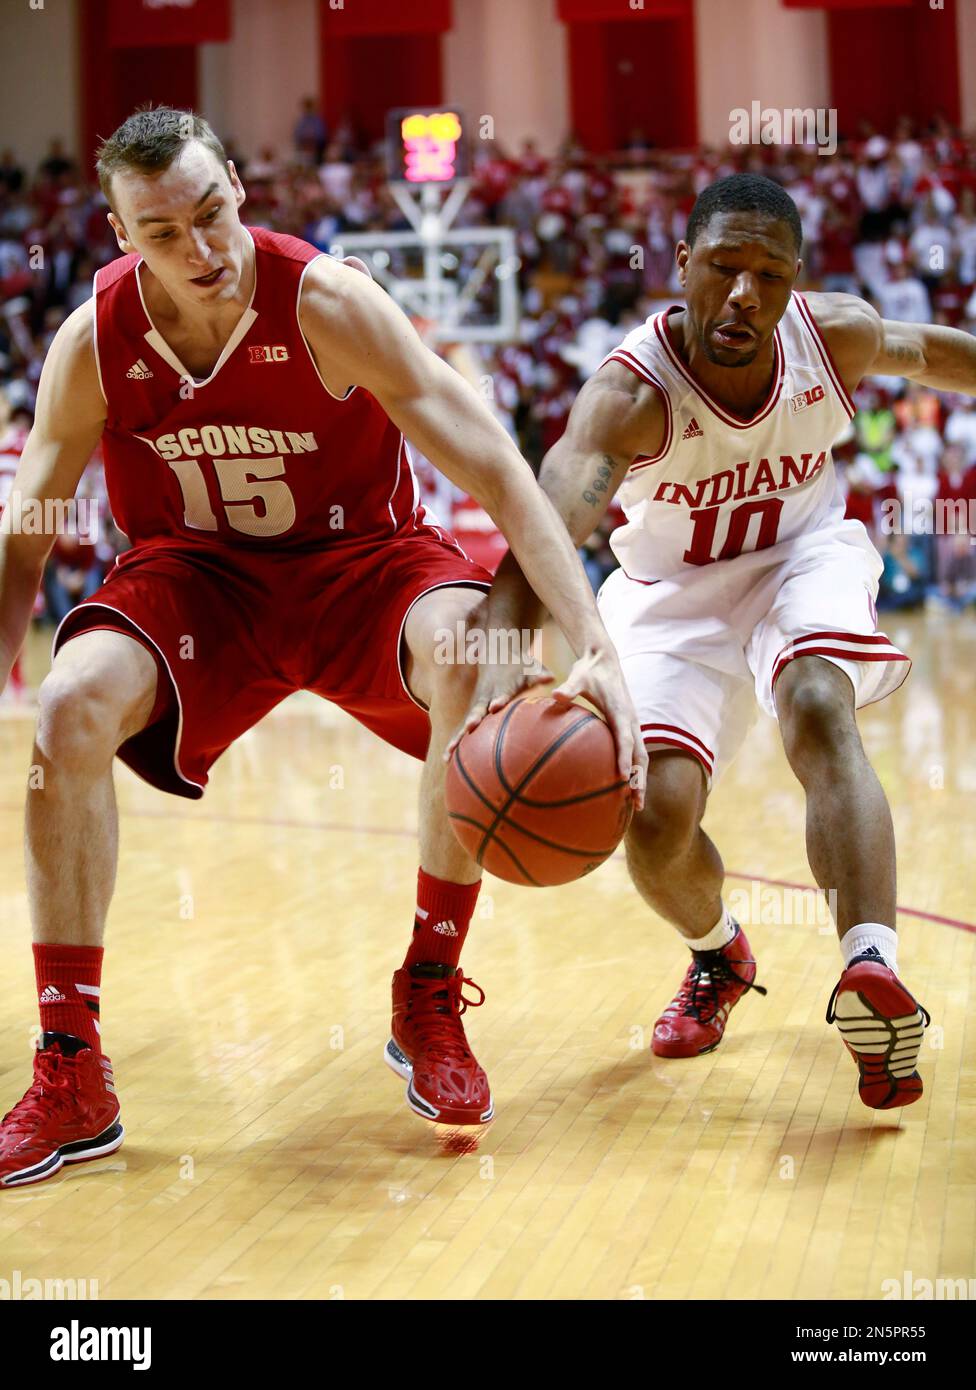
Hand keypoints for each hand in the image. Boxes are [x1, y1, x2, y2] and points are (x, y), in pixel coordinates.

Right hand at [445, 650, 553, 758]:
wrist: (494, 656)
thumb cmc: (518, 666)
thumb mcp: (530, 668)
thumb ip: (538, 674)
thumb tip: (550, 677)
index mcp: (500, 687)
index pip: (500, 693)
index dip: (499, 699)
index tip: (495, 706)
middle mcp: (484, 697)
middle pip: (478, 709)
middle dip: (474, 718)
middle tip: (470, 727)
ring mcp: (475, 707)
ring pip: (464, 724)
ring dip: (457, 737)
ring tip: (449, 753)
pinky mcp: (471, 715)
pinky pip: (461, 730)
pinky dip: (454, 743)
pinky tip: (446, 760)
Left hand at [550, 646, 646, 809]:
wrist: (604, 659)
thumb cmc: (589, 670)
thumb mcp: (578, 677)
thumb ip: (569, 688)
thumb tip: (556, 696)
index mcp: (621, 712)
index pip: (626, 740)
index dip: (625, 759)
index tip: (622, 778)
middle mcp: (631, 721)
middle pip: (641, 756)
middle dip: (640, 780)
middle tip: (637, 803)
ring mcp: (632, 725)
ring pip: (641, 757)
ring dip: (640, 779)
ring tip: (636, 804)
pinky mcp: (628, 727)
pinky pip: (633, 752)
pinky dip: (632, 770)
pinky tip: (622, 786)